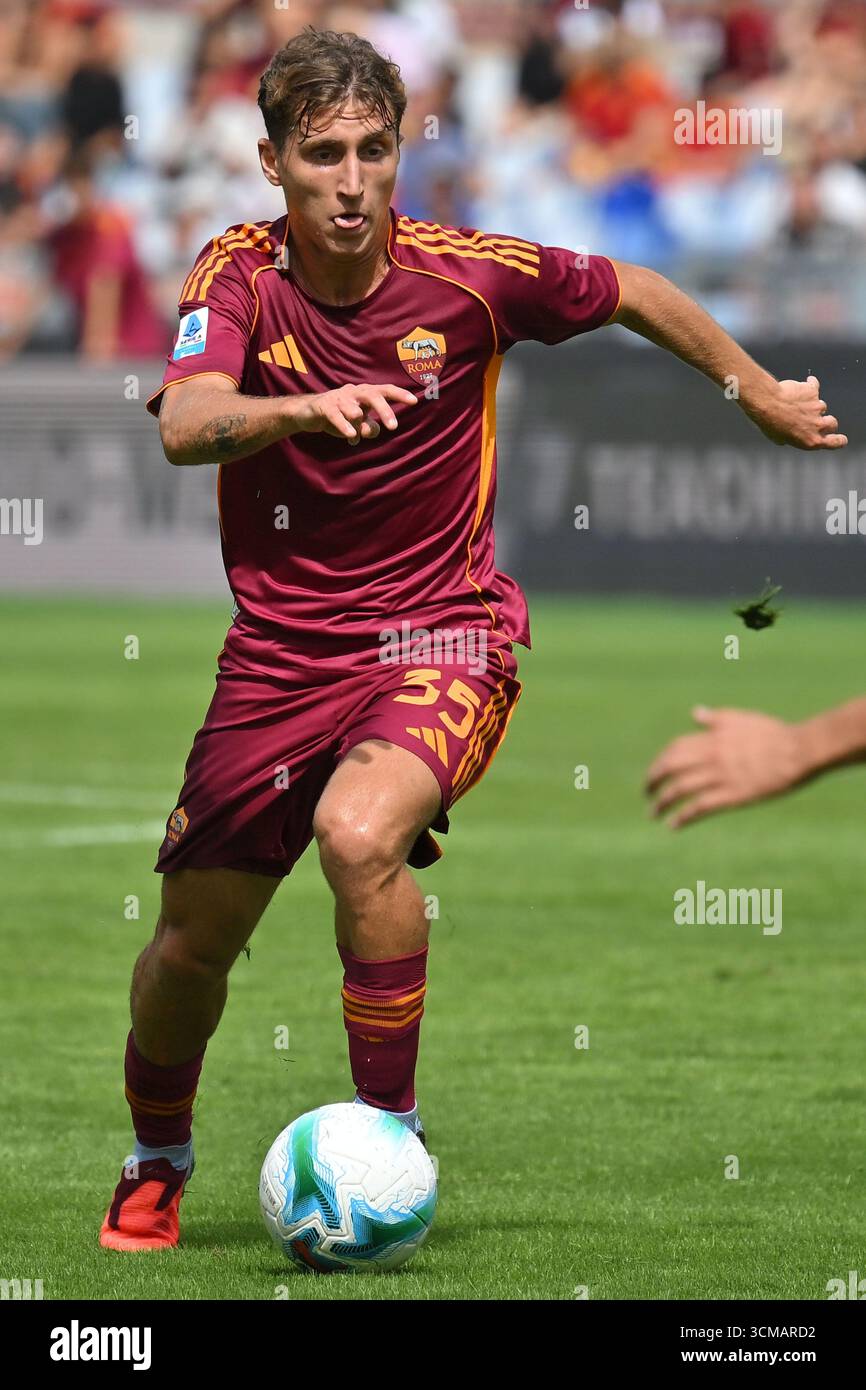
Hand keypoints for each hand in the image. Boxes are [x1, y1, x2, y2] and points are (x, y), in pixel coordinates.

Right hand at [292, 382, 417, 444]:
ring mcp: (338, 398)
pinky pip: (336, 415)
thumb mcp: (357, 425)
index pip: (385, 390)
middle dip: (384, 410)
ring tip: (361, 434)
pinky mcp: (324, 406)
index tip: (414, 401)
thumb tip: (375, 430)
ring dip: (359, 422)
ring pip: (354, 409)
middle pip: (373, 395)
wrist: (308, 413)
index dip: (399, 394)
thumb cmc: (339, 417)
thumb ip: (368, 427)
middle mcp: (353, 392)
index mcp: (364, 394)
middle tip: (393, 427)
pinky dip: (344, 426)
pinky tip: (352, 436)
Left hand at [645, 706, 809, 827]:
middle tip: (646, 792)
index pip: (674, 749)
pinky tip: (673, 825)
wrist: (797, 751)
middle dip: (653, 780)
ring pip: (680, 790)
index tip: (655, 772)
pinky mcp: (731, 796)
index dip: (661, 761)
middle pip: (670, 768)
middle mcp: (710, 756)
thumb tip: (695, 712)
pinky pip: (699, 807)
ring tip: (653, 813)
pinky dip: (683, 817)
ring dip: (662, 802)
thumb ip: (715, 718)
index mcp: (711, 737)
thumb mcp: (741, 719)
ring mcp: (719, 777)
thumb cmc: (773, 733)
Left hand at [744, 375, 846, 449]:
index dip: (839, 440)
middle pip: (832, 423)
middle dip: (826, 421)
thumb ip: (790, 439)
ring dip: (811, 404)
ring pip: (821, 405)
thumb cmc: (769, 423)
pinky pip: (814, 386)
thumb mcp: (778, 438)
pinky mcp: (813, 392)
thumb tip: (788, 437)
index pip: (835, 442)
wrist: (767, 403)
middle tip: (815, 419)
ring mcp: (817, 407)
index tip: (840, 439)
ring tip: (795, 402)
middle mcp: (817, 425)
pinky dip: (810, 384)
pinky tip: (805, 382)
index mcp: (811, 441)